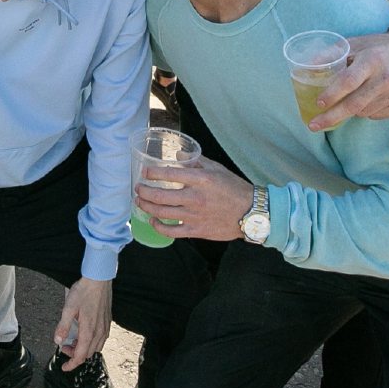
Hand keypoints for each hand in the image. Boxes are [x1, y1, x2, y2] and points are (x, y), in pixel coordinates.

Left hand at [53, 278, 111, 371]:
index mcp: (88, 331)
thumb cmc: (84, 291)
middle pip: (88, 353)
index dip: (72, 364)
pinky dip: (92, 342)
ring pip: (96, 347)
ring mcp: (105, 327)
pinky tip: (85, 334)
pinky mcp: (108, 322)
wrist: (99, 279)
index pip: (80, 356)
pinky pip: (101, 340)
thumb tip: (58, 341)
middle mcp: (99, 332)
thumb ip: (63, 326)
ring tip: (73, 340)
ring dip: (84, 349)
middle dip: (75, 355)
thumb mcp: (68, 308)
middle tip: (64, 347)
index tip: (64, 367)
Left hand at [136, 159, 252, 240]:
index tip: (145, 173)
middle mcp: (195, 198)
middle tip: (138, 188)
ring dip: (146, 207)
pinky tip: (153, 220)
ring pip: (162, 213)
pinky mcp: (196, 230)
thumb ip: (195, 161)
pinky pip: (171, 231)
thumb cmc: (234, 188)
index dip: (152, 173)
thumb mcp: (216, 168)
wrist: (251, 212)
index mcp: (200, 180)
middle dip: (143, 191)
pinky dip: (158, 226)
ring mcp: (194, 216)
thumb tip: (176, 156)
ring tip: (140, 202)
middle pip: (160, 195)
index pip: (168, 174)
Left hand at [307, 30, 388, 130]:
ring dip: (351, 109)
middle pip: (355, 104)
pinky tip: (370, 97)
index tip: (318, 103)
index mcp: (372, 61)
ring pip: (364, 112)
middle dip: (331, 117)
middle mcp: (387, 79)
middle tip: (313, 125)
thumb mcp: (355, 43)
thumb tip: (305, 66)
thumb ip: (330, 54)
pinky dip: (366, 110)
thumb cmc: (378, 47)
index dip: (332, 94)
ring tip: (351, 96)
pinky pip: (376, 115)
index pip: (349, 81)